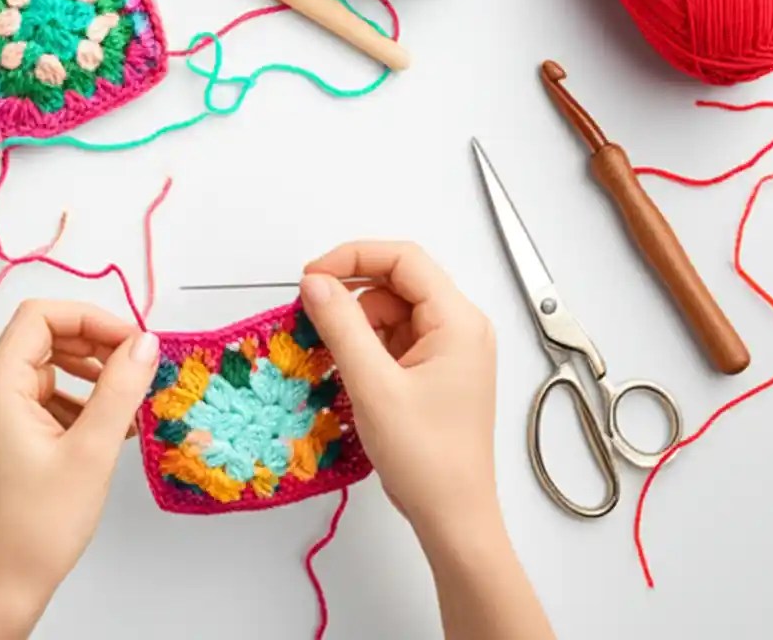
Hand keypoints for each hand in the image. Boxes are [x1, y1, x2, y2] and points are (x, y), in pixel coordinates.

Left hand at [0, 300, 159, 639]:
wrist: (11, 580)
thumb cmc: (41, 525)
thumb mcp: (93, 450)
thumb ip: (120, 388)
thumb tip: (144, 343)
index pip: (39, 318)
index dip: (89, 318)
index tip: (130, 339)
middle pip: (42, 339)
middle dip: (94, 345)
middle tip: (136, 364)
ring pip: (47, 370)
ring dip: (90, 375)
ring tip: (128, 399)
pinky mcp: (5, 436)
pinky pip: (45, 399)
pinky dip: (79, 403)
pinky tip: (110, 426)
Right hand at [299, 241, 497, 534]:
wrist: (453, 515)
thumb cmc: (428, 459)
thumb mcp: (374, 385)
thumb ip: (341, 326)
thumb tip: (315, 284)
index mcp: (459, 322)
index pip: (404, 259)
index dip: (353, 257)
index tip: (312, 276)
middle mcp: (461, 329)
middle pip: (396, 284)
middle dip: (351, 297)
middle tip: (312, 319)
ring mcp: (450, 351)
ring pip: (390, 313)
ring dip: (355, 327)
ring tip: (334, 361)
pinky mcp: (435, 373)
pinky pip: (393, 341)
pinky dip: (366, 350)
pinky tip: (349, 375)